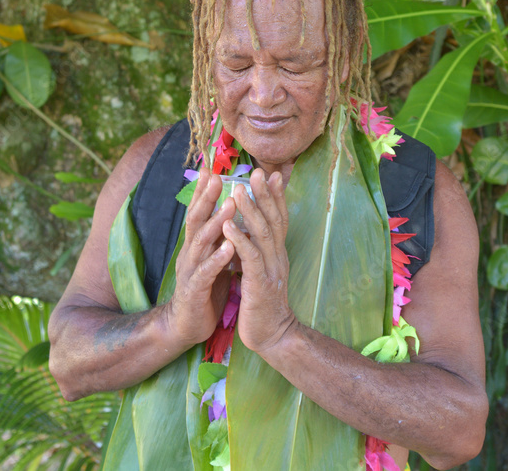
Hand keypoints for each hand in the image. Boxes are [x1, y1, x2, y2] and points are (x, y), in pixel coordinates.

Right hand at [163, 167, 236, 349]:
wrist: (187, 325)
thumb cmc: (205, 289)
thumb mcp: (212, 258)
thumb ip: (218, 237)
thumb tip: (229, 214)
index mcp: (196, 245)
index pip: (199, 213)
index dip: (204, 192)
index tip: (212, 169)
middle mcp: (190, 252)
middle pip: (196, 220)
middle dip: (206, 198)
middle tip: (217, 177)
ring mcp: (190, 270)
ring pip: (201, 242)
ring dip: (216, 222)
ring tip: (230, 205)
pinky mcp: (195, 290)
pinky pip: (206, 272)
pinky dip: (217, 259)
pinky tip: (229, 248)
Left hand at [222, 169, 297, 354]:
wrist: (272, 336)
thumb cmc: (263, 303)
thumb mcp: (263, 271)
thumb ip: (260, 250)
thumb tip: (253, 229)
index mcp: (277, 253)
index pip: (279, 218)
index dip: (275, 196)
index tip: (270, 174)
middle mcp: (278, 256)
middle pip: (274, 219)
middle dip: (265, 194)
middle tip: (256, 172)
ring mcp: (271, 269)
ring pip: (262, 233)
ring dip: (250, 210)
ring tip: (237, 190)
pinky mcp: (260, 284)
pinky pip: (250, 257)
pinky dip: (239, 239)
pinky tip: (228, 225)